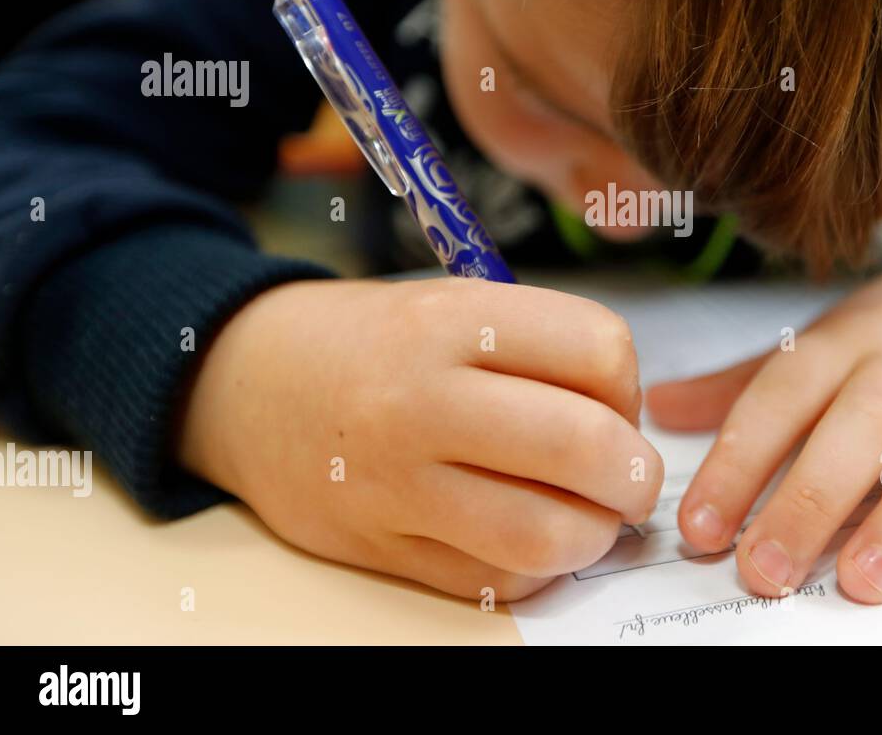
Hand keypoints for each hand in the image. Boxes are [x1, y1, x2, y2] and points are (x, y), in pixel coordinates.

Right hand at [176, 276, 662, 601]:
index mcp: (451, 322)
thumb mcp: (454, 303)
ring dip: (595, 532)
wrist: (246, 382)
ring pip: (544, 533)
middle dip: (636, 473)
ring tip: (589, 513)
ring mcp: (396, 483)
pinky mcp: (380, 548)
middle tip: (632, 475)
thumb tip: (631, 422)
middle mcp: (421, 401)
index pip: (598, 350)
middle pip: (583, 447)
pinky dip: (535, 566)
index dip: (628, 385)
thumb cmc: (374, 341)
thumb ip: (542, 347)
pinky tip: (527, 533)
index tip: (615, 401)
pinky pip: (495, 579)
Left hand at [646, 244, 881, 601]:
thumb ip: (742, 385)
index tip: (700, 530)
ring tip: (862, 583)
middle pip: (856, 430)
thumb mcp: (817, 345)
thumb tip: (660, 408)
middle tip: (765, 570)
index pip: (778, 400)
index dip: (736, 465)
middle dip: (808, 502)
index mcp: (841, 344)